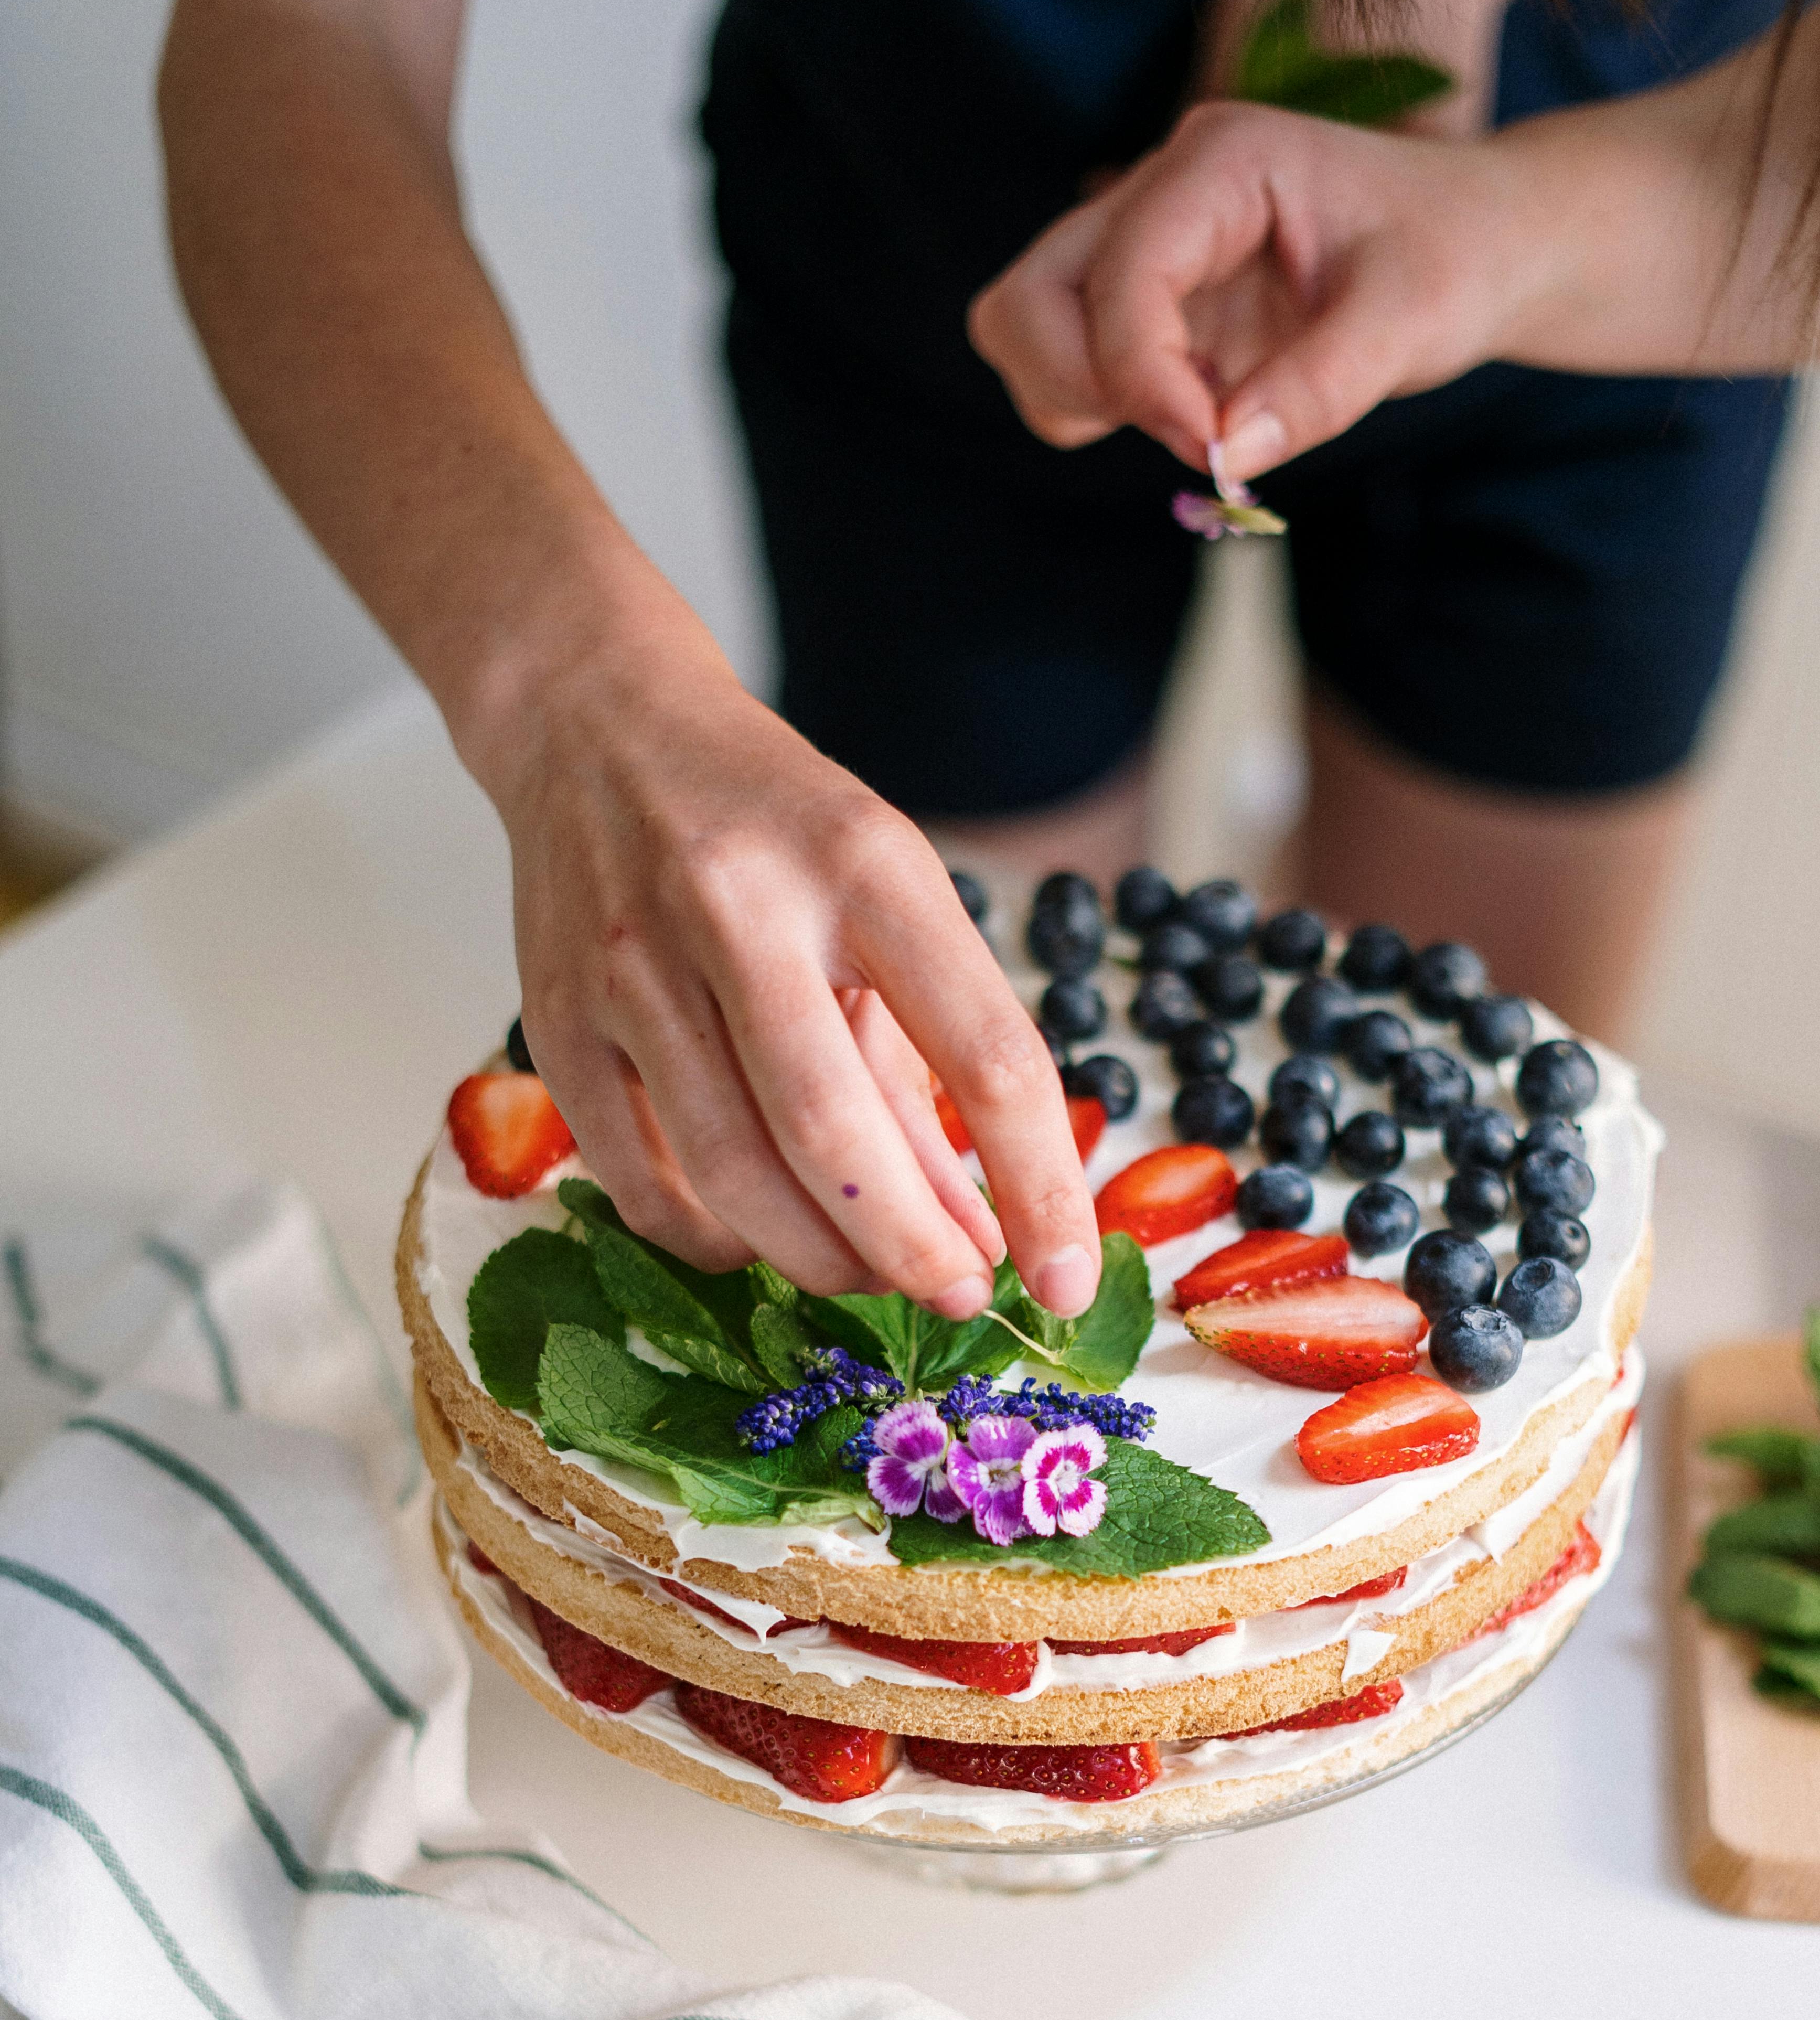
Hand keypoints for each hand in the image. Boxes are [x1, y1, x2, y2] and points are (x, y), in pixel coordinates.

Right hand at [479, 581, 1102, 1320]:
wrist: (596, 725)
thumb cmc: (773, 832)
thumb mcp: (885, 909)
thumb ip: (931, 1080)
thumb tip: (983, 1243)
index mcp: (864, 864)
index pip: (984, 1054)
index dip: (1037, 1187)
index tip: (1066, 1279)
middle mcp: (741, 906)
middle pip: (835, 1134)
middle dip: (913, 1249)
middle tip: (957, 1294)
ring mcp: (633, 965)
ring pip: (734, 1172)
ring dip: (820, 1259)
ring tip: (870, 1276)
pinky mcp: (554, 1018)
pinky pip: (643, 1182)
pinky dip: (716, 1241)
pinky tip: (761, 1241)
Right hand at [969, 100, 1541, 481]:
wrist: (1476, 248)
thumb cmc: (1453, 259)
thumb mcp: (1413, 321)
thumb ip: (1322, 388)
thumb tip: (1227, 458)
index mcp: (1219, 162)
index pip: (1120, 274)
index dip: (1143, 376)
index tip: (1214, 447)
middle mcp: (1160, 194)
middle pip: (1029, 300)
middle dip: (1085, 386)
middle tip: (1193, 432)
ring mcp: (1143, 251)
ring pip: (1028, 334)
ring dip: (1088, 403)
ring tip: (1202, 420)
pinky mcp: (1148, 308)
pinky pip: (1071, 371)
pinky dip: (1110, 414)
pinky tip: (1202, 417)